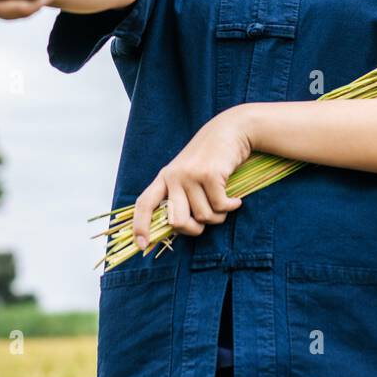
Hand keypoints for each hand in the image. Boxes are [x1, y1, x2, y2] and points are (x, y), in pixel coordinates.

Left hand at [132, 106, 252, 249]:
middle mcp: (173, 176)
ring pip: (203, 217)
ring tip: (225, 202)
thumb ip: (181, 196)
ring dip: (218, 216)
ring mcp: (190, 175)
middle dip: (194, 230)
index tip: (141, 246)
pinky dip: (231, 207)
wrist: (231, 130)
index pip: (144, 204)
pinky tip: (236, 200)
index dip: (140, 226)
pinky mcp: (209, 175)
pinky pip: (220, 207)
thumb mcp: (189, 173)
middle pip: (177, 222)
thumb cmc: (211, 157)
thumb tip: (178, 228)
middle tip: (205, 225)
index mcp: (165, 177)